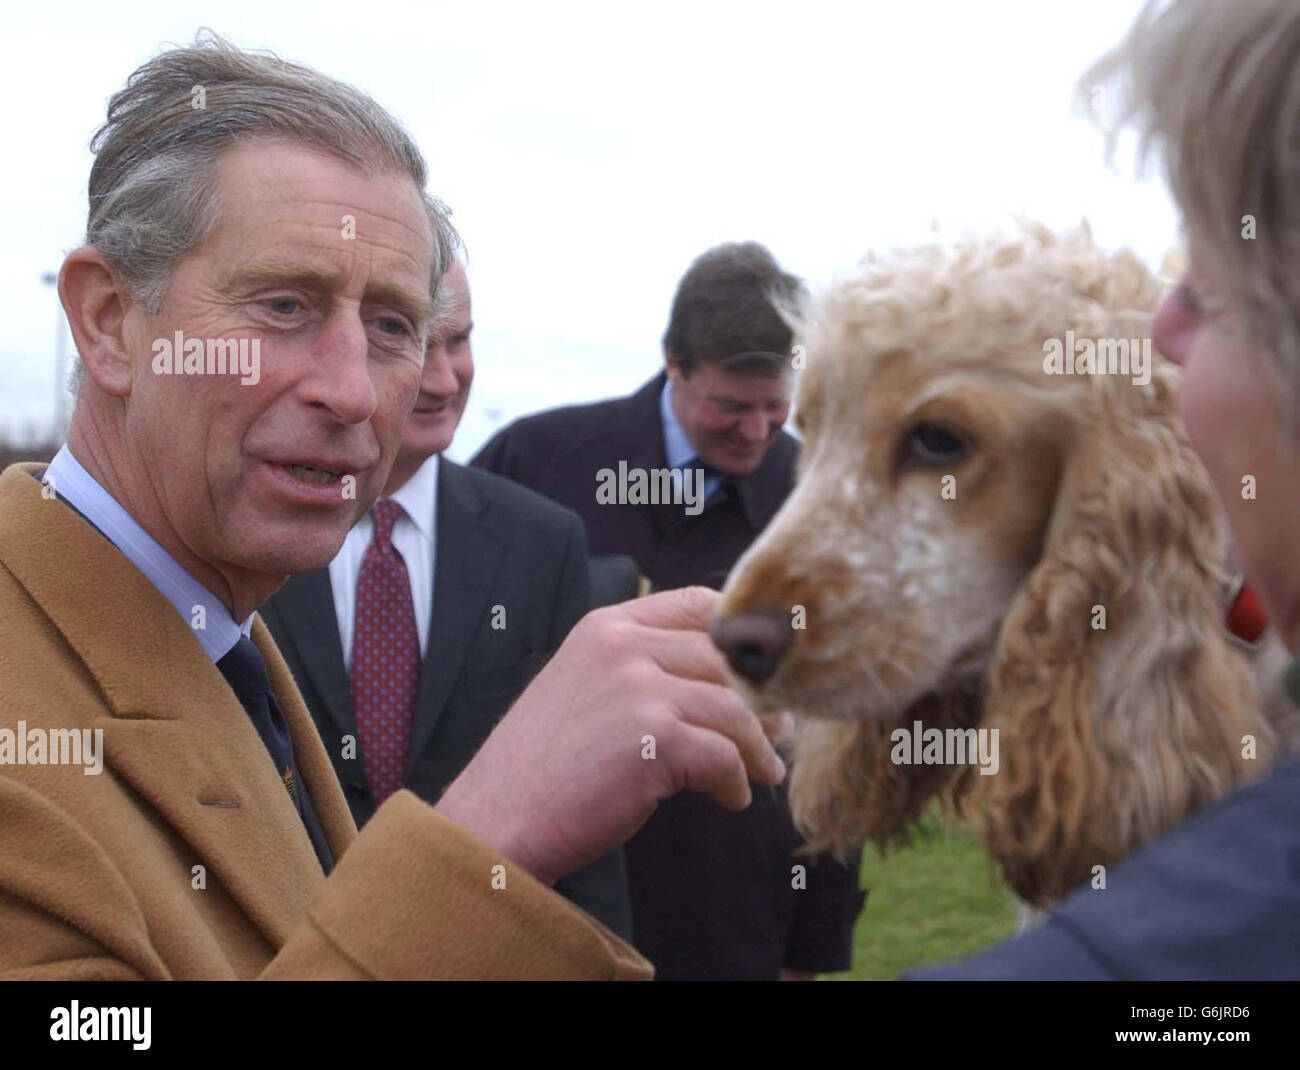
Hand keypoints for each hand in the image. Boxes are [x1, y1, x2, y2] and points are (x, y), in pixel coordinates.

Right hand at [436, 586, 786, 885]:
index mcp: (608, 626)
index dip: (741, 636)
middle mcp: (624, 646)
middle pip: (726, 658)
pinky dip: (736, 782)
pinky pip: (724, 756)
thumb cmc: (543, 765)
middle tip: (781, 726)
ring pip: (735, 708)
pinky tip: (732, 798)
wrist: (497, 818)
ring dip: (758, 746)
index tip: (764, 669)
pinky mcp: (654, 740)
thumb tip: (729, 679)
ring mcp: (639, 689)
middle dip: (763, 696)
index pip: (699, 605)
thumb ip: (640, 668)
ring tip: (764, 771)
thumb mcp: (583, 686)